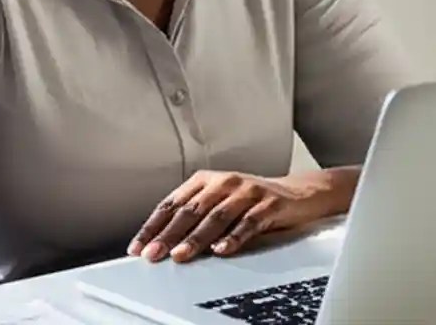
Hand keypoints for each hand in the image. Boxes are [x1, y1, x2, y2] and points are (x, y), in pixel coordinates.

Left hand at [127, 168, 358, 263]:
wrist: (297, 192)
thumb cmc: (250, 201)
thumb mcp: (217, 201)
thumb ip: (194, 216)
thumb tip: (161, 242)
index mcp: (204, 180)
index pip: (171, 205)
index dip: (153, 227)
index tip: (138, 247)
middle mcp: (222, 182)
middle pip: (189, 211)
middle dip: (167, 235)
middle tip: (153, 254)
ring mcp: (246, 192)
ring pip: (215, 217)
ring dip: (195, 239)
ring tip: (180, 255)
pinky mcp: (268, 204)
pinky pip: (247, 223)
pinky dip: (233, 238)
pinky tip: (221, 250)